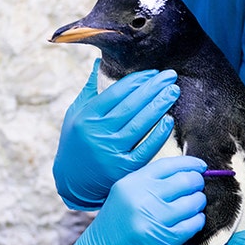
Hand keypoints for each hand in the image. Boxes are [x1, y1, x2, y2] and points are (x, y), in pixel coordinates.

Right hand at [40, 156, 206, 244]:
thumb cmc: (110, 234)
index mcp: (130, 183)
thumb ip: (147, 186)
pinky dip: (197, 223)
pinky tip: (191, 225)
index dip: (190, 164)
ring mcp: (153, 218)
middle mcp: (141, 197)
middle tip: (198, 190)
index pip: (168, 164)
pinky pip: (193, 224)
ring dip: (198, 205)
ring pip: (194, 202)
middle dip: (197, 184)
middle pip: (185, 180)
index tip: (201, 167)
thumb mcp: (122, 200)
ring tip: (194, 209)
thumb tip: (183, 174)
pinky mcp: (164, 240)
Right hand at [53, 58, 179, 209]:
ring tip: (173, 91)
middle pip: (131, 106)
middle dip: (153, 88)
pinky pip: (145, 149)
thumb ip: (89, 90)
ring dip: (159, 106)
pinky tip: (169, 121)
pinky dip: (158, 135)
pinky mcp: (123, 170)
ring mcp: (111, 152)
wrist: (71, 182)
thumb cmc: (76, 142)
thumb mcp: (75, 115)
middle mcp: (98, 133)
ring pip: (140, 125)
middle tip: (170, 76)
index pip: (116, 93)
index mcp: (87, 117)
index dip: (137, 81)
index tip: (153, 73)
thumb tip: (98, 62)